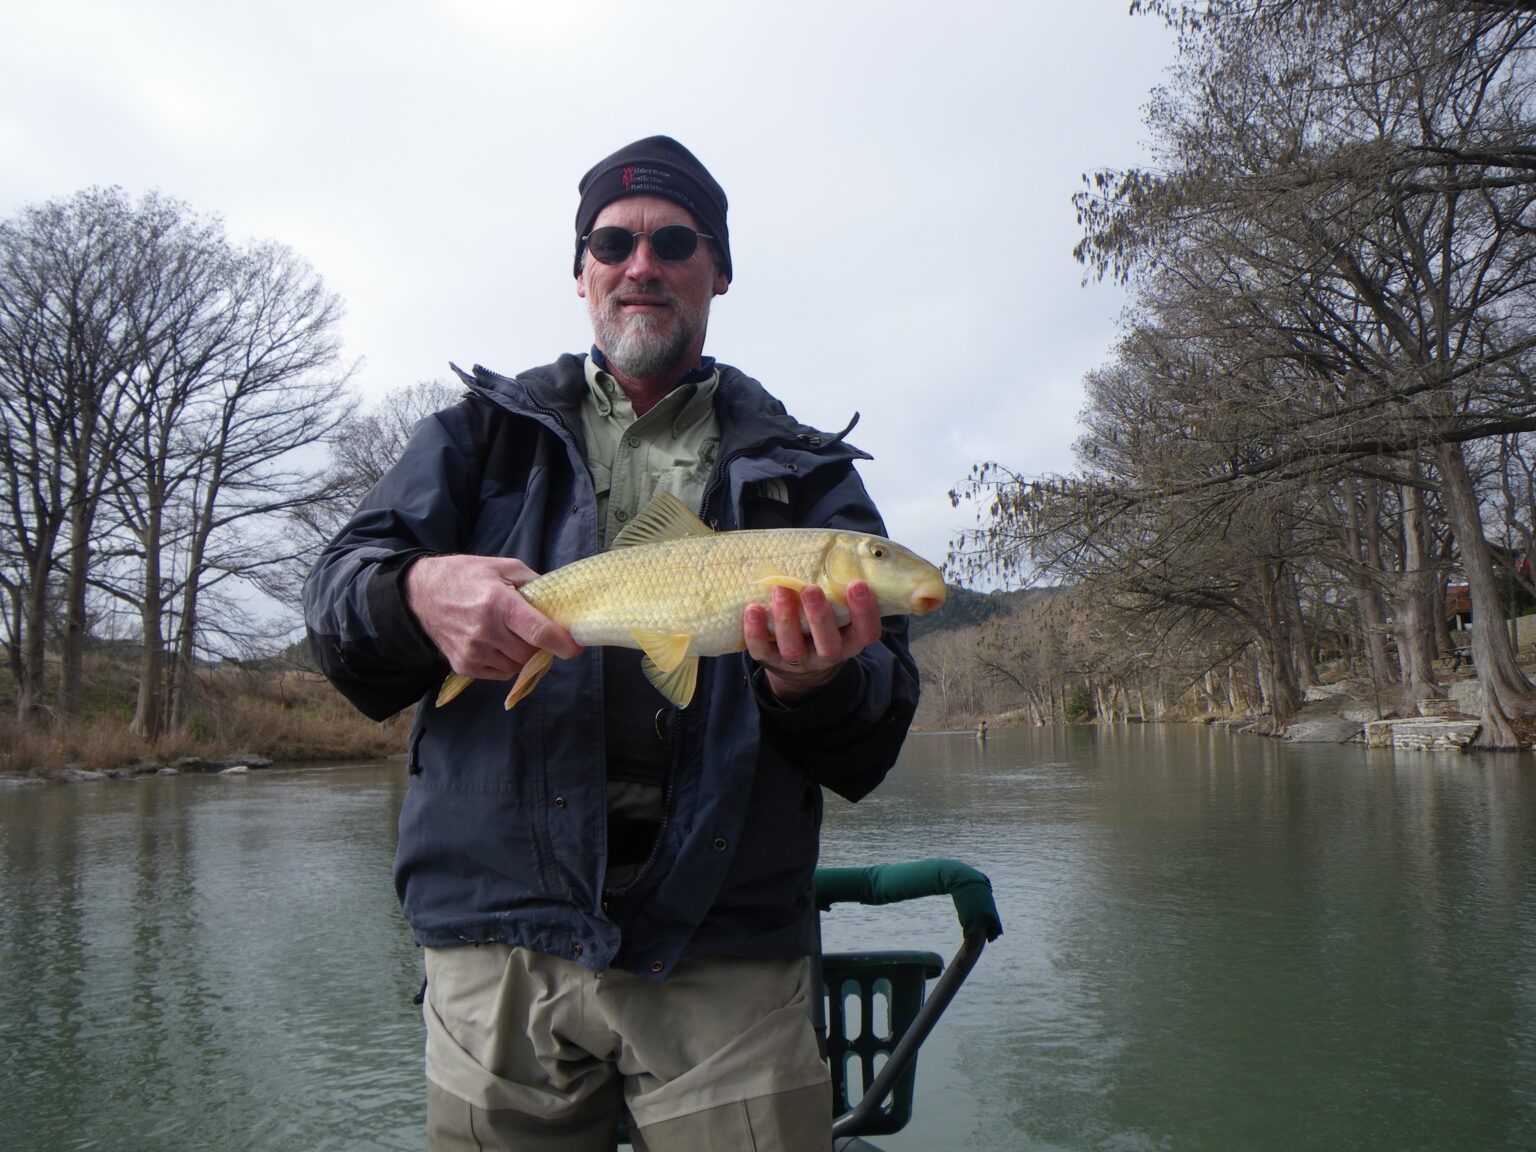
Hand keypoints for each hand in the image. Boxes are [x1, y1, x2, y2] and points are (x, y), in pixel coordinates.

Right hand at [405, 554, 579, 679]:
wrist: (421, 594)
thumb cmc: (466, 576)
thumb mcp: (503, 567)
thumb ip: (534, 584)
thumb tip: (559, 603)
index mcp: (498, 604)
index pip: (539, 632)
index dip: (563, 643)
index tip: (575, 646)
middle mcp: (485, 631)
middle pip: (530, 653)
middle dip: (541, 646)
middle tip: (538, 633)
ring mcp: (473, 652)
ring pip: (516, 666)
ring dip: (523, 654)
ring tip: (513, 635)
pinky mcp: (464, 666)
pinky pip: (500, 673)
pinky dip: (507, 663)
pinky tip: (498, 644)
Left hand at [743, 580, 882, 703]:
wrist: (803, 668)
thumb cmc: (824, 625)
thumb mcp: (840, 614)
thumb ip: (840, 591)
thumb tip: (837, 546)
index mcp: (850, 641)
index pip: (866, 632)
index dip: (864, 611)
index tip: (857, 584)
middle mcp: (828, 654)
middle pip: (828, 643)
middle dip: (819, 616)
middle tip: (811, 589)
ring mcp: (799, 662)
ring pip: (793, 648)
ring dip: (786, 618)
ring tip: (780, 589)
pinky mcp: (771, 661)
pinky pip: (762, 651)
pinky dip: (756, 631)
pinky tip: (753, 609)